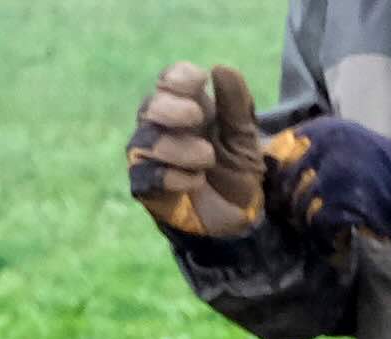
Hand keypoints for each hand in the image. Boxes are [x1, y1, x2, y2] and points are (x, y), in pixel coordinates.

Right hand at [128, 62, 273, 242]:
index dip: (179, 77)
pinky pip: (145, 176)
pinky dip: (171, 176)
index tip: (200, 78)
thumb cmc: (236, 172)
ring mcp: (151, 156)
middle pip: (151, 106)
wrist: (239, 219)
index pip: (169, 81)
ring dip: (178, 146)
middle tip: (196, 116)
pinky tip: (196, 180)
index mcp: (185, 108)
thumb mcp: (245, 138)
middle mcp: (162, 127)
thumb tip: (222, 67)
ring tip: (207, 158)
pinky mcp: (147, 187)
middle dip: (171, 108)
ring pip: (147, 140)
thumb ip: (236, 106)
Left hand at [265, 111, 390, 245]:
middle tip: (292, 214)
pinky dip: (321, 235)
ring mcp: (333, 177)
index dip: (276, 170)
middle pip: (286, 179)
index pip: (281, 148)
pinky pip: (318, 223)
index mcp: (326, 130)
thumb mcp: (353, 141)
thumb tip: (285, 161)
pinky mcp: (343, 204)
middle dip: (287, 200)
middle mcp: (325, 148)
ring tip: (312, 229)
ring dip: (303, 220)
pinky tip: (329, 239)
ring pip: (299, 204)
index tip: (281, 185)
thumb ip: (322, 146)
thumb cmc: (390, 166)